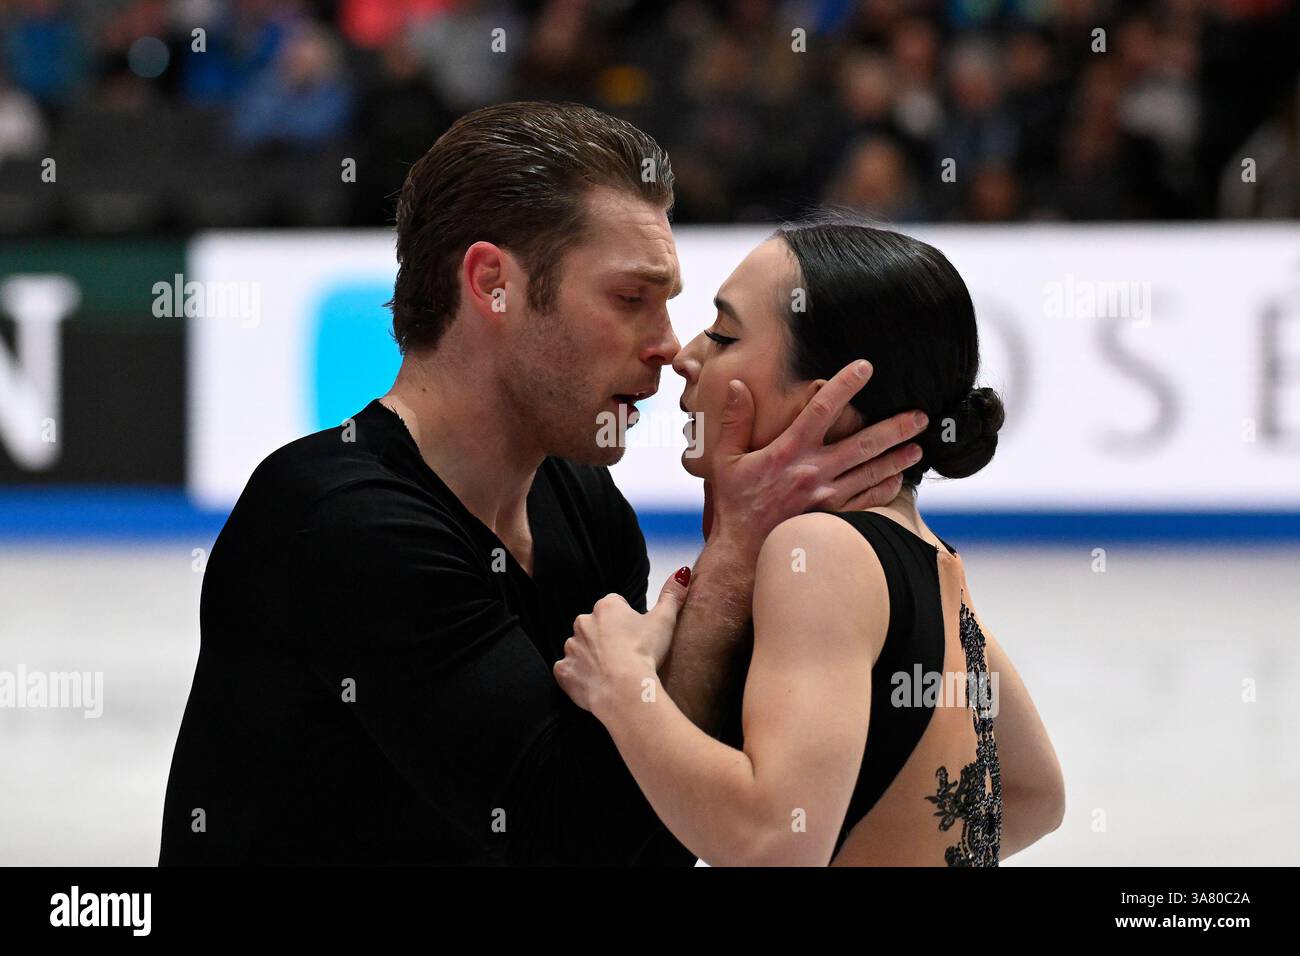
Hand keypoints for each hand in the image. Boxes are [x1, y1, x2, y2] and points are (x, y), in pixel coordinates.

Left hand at [554, 569, 689, 714]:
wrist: (624, 690)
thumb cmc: (644, 652)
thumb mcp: (664, 620)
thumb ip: (672, 594)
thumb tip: (682, 572)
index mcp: (606, 607)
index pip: (616, 605)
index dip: (627, 621)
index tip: (636, 636)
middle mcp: (583, 622)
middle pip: (595, 626)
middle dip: (606, 637)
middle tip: (625, 655)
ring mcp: (571, 647)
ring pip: (580, 648)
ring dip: (591, 656)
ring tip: (611, 673)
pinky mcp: (563, 671)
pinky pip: (567, 670)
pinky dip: (577, 676)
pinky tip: (594, 684)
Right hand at [707, 360, 926, 550]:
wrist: (742, 554)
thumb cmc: (735, 505)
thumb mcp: (725, 460)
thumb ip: (734, 421)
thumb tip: (738, 385)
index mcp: (788, 451)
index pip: (821, 409)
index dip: (845, 385)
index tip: (865, 368)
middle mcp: (813, 471)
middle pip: (864, 443)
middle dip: (895, 428)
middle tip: (920, 416)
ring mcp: (827, 497)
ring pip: (872, 472)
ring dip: (898, 458)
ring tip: (918, 447)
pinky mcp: (833, 519)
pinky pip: (868, 501)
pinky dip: (886, 489)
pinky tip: (898, 480)